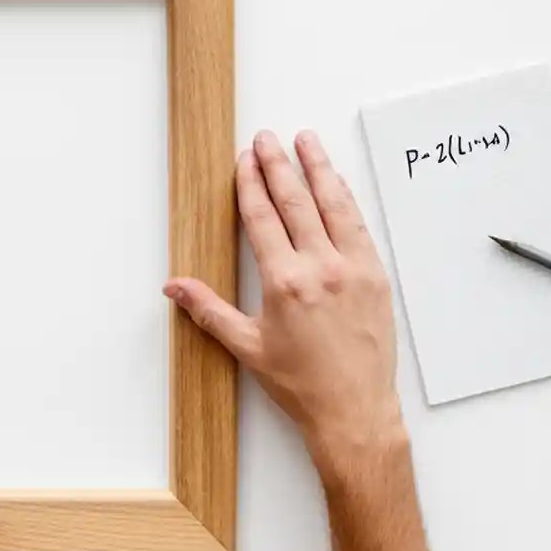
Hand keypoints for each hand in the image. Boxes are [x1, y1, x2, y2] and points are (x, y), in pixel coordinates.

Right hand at [165, 130, 402, 458]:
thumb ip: (208, 309)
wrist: (354, 411)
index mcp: (285, 282)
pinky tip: (337, 183)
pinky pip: (358, 225)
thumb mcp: (246, 347)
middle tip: (267, 138)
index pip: (263, 218)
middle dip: (278, 165)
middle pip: (295, 201)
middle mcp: (321, 268)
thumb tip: (174, 287)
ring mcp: (353, 269)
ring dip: (318, 168)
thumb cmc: (301, 384)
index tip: (245, 160)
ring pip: (333, 204)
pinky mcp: (376, 276)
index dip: (251, 184)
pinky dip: (345, 199)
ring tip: (306, 141)